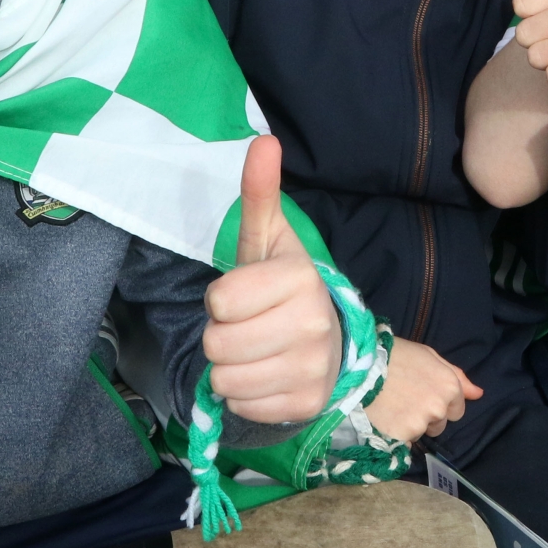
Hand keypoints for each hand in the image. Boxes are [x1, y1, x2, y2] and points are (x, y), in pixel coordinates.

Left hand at [204, 136, 341, 422]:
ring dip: (229, 369)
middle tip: (246, 327)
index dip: (221, 300)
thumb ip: (259, 194)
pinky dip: (245, 396)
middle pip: (218, 344)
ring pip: (226, 379)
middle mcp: (313, 324)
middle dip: (221, 336)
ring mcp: (313, 369)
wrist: (330, 344)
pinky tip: (266, 377)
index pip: (220, 301)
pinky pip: (242, 406)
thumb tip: (264, 140)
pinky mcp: (307, 405)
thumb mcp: (267, 240)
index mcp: (300, 277)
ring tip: (254, 352)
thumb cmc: (282, 288)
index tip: (241, 296)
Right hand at [364, 338, 481, 441]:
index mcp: (449, 387)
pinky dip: (397, 433)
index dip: (441, 403)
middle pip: (440, 425)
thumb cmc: (396, 355)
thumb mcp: (429, 357)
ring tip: (393, 406)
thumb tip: (478, 394)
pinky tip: (386, 416)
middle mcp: (439, 407)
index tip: (422, 395)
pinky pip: (405, 441)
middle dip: (427, 417)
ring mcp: (421, 423)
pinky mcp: (402, 435)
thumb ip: (457, 377)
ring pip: (421, 433)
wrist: (362, 364)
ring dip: (411, 425)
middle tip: (405, 400)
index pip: (457, 411)